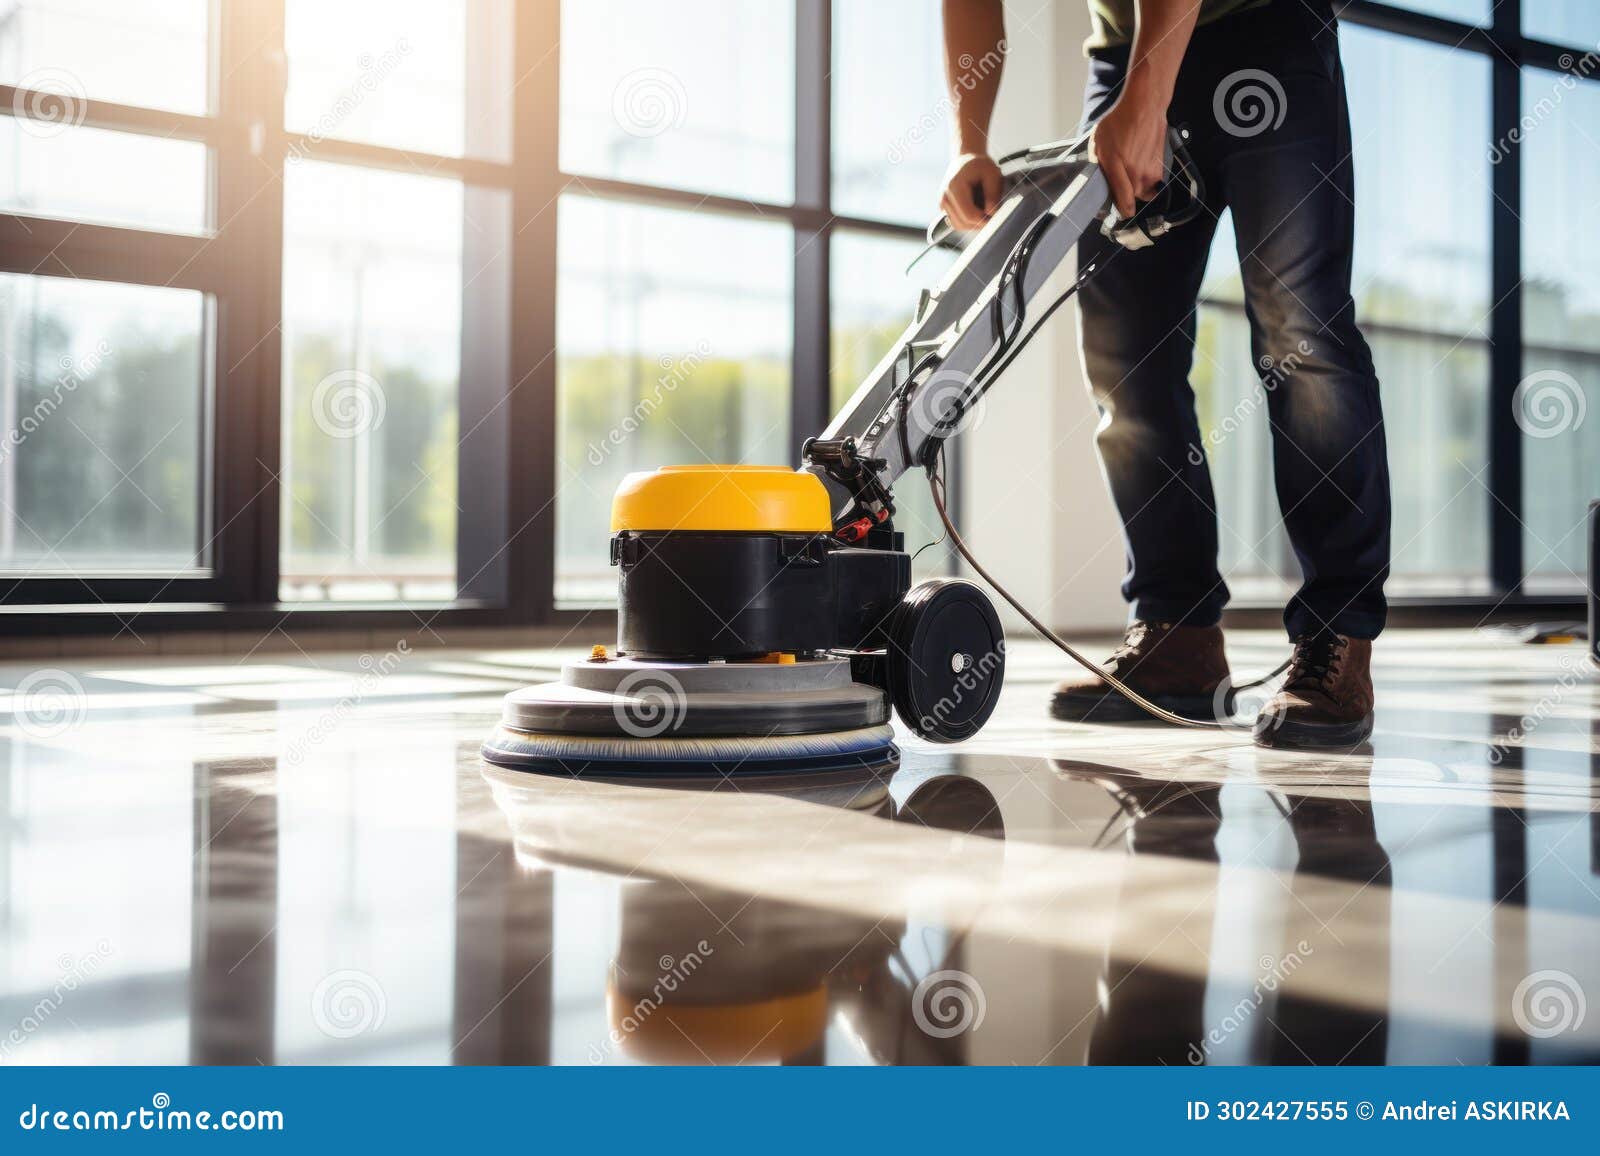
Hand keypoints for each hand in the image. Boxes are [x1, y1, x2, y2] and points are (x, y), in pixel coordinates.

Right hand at [939, 152, 1002, 231]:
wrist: (966, 160)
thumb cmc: (979, 165)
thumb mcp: (993, 174)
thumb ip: (993, 194)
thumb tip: (991, 213)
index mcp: (954, 187)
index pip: (969, 215)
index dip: (984, 219)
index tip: (995, 213)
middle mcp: (944, 198)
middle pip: (963, 223)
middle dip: (979, 222)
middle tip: (992, 211)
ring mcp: (942, 205)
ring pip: (959, 226)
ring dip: (974, 222)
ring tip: (983, 207)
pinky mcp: (945, 209)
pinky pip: (958, 223)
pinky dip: (969, 220)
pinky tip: (976, 208)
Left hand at [1087, 90, 1168, 217]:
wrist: (1145, 108)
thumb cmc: (1119, 121)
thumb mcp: (1098, 142)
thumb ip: (1097, 164)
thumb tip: (1097, 180)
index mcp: (1117, 168)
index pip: (1123, 202)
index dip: (1121, 212)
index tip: (1119, 213)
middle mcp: (1136, 173)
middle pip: (1132, 199)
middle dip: (1126, 195)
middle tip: (1120, 181)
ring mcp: (1150, 172)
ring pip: (1143, 191)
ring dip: (1138, 186)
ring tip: (1131, 170)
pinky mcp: (1160, 168)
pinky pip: (1152, 182)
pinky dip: (1147, 177)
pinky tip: (1141, 163)